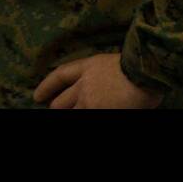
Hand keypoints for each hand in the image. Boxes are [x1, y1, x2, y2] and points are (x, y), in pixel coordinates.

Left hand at [32, 53, 162, 108]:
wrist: (144, 72)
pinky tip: (90, 118)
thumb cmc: (136, 65)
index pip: (59, 76)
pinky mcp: (98, 112)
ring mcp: (90, 102)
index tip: (37, 96)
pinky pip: (87, 118)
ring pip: (71, 114)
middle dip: (56, 107)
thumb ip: (99, 74)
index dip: (46, 86)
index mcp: (87, 67)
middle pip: (60, 101)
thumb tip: (99, 83)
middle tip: (54, 110)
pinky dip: (87, 118)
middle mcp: (83, 85)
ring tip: (76, 112)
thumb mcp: (111, 63)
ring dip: (72, 114)